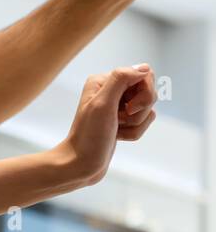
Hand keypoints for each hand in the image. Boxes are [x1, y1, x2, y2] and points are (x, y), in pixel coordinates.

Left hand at [57, 65, 156, 184]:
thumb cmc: (89, 135)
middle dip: (140, 111)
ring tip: (116, 130)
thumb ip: (121, 80)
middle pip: (148, 91)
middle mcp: (110, 89)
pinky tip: (118, 137)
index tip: (128, 108)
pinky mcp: (122, 120)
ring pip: (148, 109)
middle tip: (120, 120)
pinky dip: (134, 132)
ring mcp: (117, 105)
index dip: (144, 93)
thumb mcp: (103, 104)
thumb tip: (144, 68)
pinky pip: (144, 121)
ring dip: (136, 124)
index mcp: (103, 80)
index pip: (143, 74)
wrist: (81, 163)